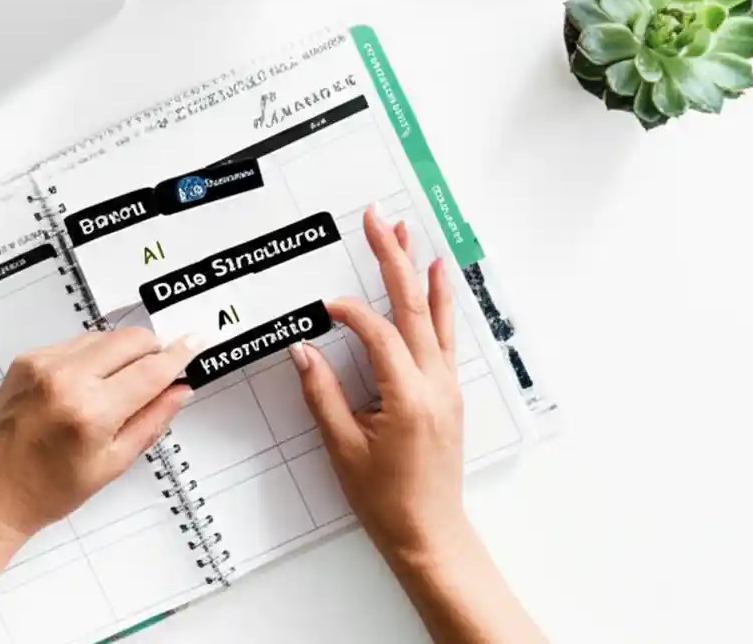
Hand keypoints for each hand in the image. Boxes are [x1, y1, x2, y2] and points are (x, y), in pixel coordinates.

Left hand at [0, 328, 201, 544]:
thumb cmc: (46, 491)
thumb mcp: (112, 464)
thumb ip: (151, 421)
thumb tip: (179, 390)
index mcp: (91, 412)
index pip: (151, 369)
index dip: (179, 355)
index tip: (196, 343)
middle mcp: (66, 379)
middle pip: (130, 340)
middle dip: (153, 349)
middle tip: (162, 369)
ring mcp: (43, 364)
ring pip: (104, 337)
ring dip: (122, 353)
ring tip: (118, 388)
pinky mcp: (27, 359)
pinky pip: (76, 343)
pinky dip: (92, 357)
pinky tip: (89, 385)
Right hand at [290, 207, 467, 562]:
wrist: (428, 532)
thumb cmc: (386, 499)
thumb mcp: (342, 448)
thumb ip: (321, 394)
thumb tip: (303, 350)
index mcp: (408, 398)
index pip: (380, 336)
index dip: (352, 314)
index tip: (326, 307)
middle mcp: (436, 385)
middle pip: (415, 309)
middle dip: (395, 260)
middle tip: (379, 221)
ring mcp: (448, 387)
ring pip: (437, 318)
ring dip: (422, 274)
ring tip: (412, 236)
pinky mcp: (449, 393)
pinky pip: (446, 337)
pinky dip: (441, 304)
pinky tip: (438, 281)